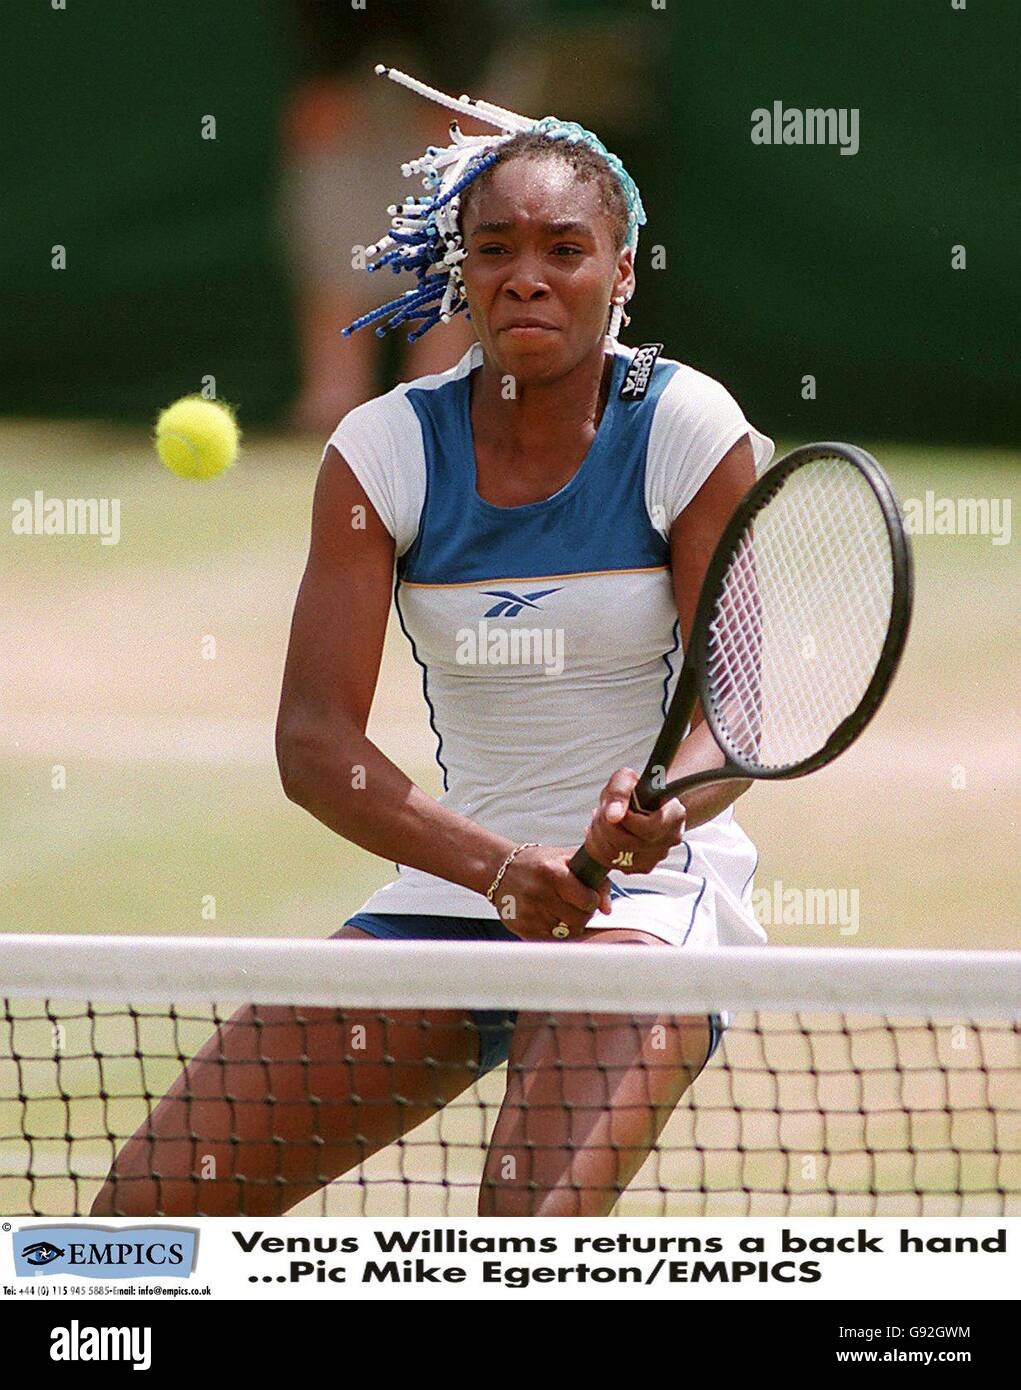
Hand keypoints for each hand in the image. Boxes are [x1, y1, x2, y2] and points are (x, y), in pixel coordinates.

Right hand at [492, 845, 612, 941]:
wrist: (500, 869)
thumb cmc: (539, 863)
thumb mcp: (568, 859)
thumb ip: (596, 879)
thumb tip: (607, 909)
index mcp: (553, 872)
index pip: (587, 900)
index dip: (591, 900)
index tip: (586, 897)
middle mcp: (539, 893)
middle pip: (579, 920)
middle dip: (582, 914)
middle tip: (575, 905)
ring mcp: (529, 912)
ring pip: (566, 933)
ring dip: (568, 924)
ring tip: (559, 909)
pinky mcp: (521, 927)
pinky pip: (551, 940)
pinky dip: (554, 932)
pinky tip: (547, 917)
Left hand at [583, 767, 685, 874]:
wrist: (641, 800)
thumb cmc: (637, 789)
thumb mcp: (625, 779)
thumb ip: (619, 793)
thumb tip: (613, 816)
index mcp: (674, 815)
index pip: (649, 829)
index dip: (626, 821)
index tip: (617, 809)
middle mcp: (670, 838)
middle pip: (631, 845)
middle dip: (606, 828)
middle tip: (601, 812)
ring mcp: (658, 855)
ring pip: (621, 859)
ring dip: (601, 838)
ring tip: (600, 821)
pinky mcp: (644, 866)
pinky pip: (617, 866)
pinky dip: (602, 850)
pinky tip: (603, 835)